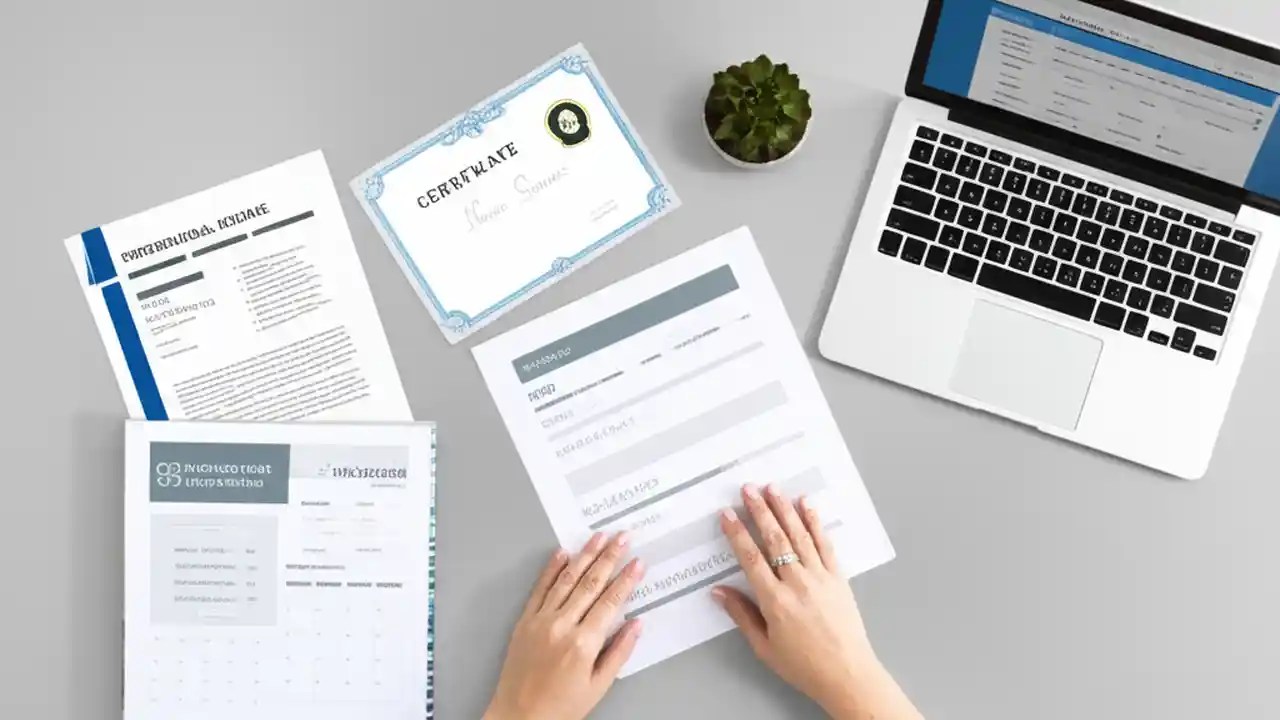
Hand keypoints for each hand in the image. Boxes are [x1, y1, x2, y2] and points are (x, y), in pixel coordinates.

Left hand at [484, 532, 645, 719]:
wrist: (519, 717)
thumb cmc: (561, 707)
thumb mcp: (599, 686)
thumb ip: (619, 652)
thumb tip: (636, 624)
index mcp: (583, 643)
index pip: (610, 602)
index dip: (626, 579)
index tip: (638, 562)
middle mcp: (562, 626)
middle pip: (591, 583)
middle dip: (610, 557)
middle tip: (623, 537)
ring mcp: (541, 621)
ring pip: (566, 580)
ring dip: (585, 555)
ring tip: (598, 536)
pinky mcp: (525, 621)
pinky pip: (540, 589)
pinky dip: (551, 569)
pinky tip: (562, 553)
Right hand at [712, 485, 921, 719]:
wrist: (847, 674)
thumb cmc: (804, 665)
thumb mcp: (764, 646)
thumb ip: (742, 615)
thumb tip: (719, 591)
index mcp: (775, 601)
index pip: (751, 558)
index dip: (737, 533)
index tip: (727, 514)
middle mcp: (797, 583)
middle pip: (775, 538)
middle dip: (759, 510)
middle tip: (747, 489)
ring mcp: (821, 578)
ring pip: (799, 535)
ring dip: (784, 509)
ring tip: (772, 488)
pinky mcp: (838, 578)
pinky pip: (825, 544)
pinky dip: (815, 523)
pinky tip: (807, 506)